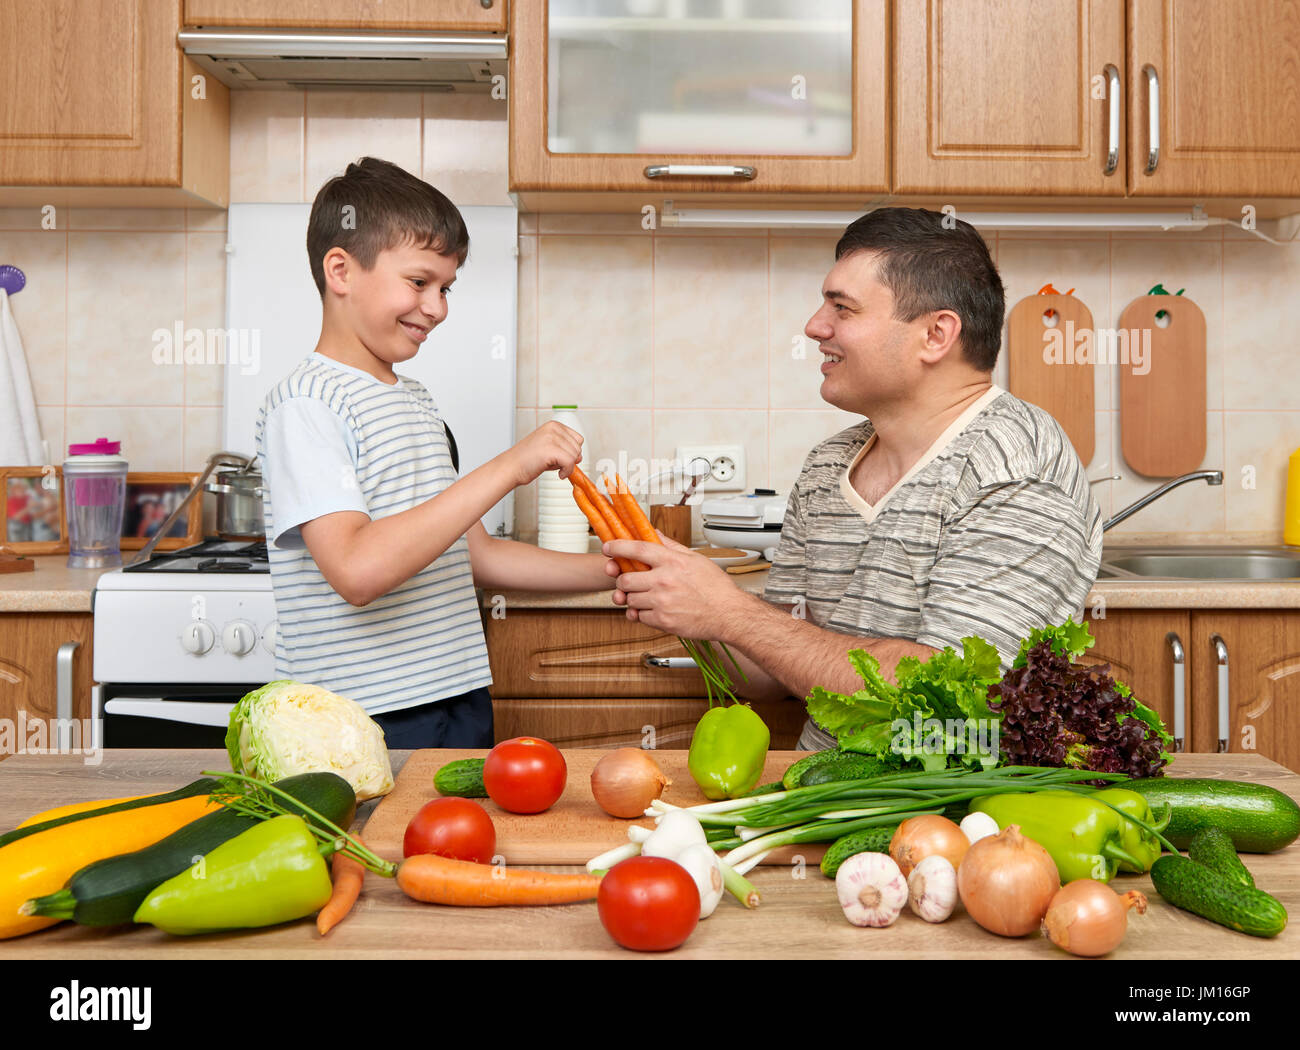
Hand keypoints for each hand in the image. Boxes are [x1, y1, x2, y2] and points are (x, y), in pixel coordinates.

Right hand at [508, 421, 583, 485]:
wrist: (511, 467)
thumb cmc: (526, 460)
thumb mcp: (548, 446)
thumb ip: (564, 448)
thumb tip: (580, 456)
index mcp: (553, 425)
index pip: (578, 439)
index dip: (572, 452)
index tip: (561, 458)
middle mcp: (553, 429)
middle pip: (578, 448)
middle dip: (570, 459)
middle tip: (555, 464)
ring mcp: (552, 438)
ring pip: (575, 456)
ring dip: (567, 466)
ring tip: (553, 467)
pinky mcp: (551, 450)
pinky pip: (570, 463)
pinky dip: (567, 472)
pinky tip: (558, 474)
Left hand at [602, 531, 743, 637]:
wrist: (728, 614)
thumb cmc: (715, 588)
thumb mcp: (695, 559)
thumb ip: (671, 546)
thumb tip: (655, 533)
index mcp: (672, 562)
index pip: (637, 549)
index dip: (618, 547)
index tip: (608, 548)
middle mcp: (664, 580)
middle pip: (625, 579)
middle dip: (623, 581)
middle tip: (630, 581)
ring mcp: (662, 602)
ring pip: (630, 599)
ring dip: (633, 599)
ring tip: (646, 597)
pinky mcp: (663, 620)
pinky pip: (639, 616)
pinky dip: (643, 614)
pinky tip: (654, 609)